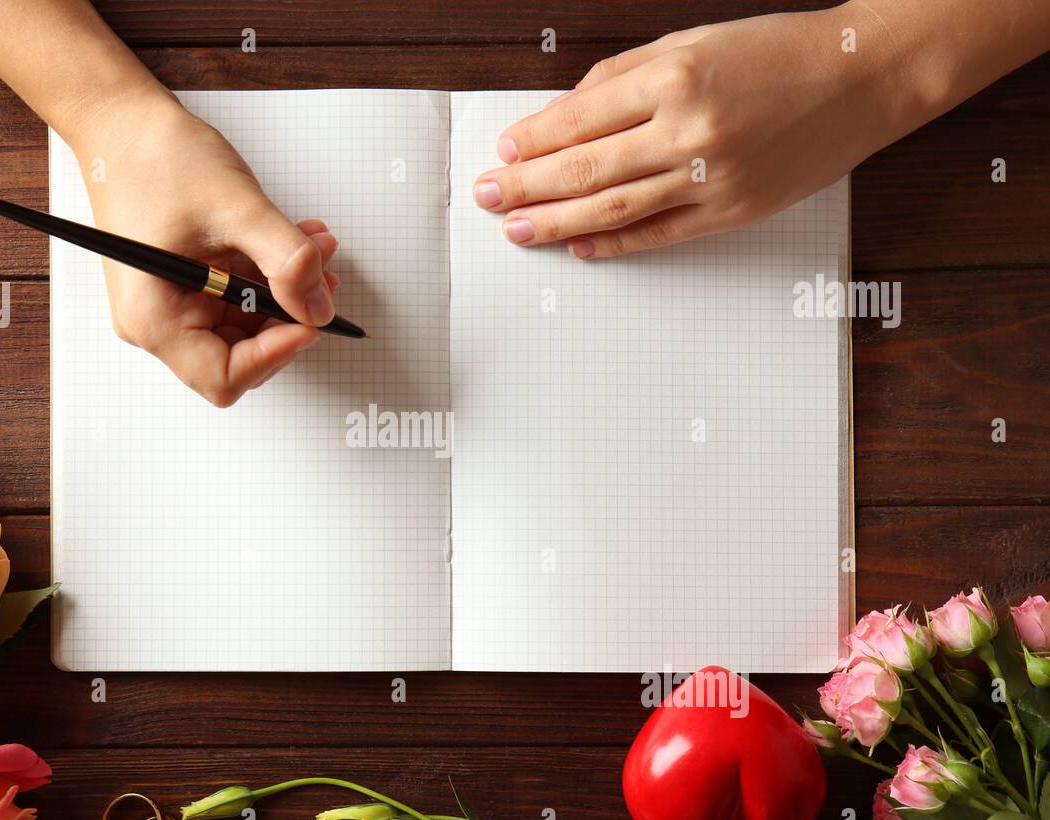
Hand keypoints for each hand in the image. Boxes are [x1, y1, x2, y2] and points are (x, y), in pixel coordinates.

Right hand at [72, 92, 338, 406]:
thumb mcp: (237, 208)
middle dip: (289, 316)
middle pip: (241, 355)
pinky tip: (295, 242)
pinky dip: (271, 274)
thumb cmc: (155, 158)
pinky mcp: (188, 285)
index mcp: (154, 319)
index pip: (224, 375)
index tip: (311, 319)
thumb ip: (286, 261)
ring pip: (248, 323)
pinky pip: (241, 296)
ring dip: (287, 291)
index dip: (275, 354)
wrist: (122, 121)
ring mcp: (173, 304)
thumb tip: (320, 307)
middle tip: (323, 277)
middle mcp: (158, 323)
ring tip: (314, 248)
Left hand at [473, 8, 919, 257]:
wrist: (863, 77)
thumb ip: (626, 76)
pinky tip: (577, 247)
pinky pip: (659, 234)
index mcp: (675, 76)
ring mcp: (712, 178)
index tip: (502, 150)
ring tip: (516, 230)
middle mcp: (689, 130)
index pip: (580, 118)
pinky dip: (613, 244)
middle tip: (486, 196)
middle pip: (585, 170)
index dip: (533, 140)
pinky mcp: (732, 212)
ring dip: (555, 223)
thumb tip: (566, 115)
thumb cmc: (774, 52)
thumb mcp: (693, 40)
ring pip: (613, 209)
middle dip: (526, 185)